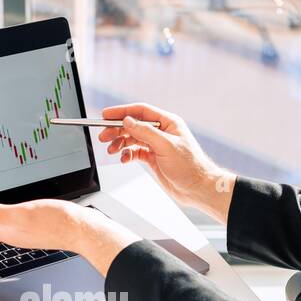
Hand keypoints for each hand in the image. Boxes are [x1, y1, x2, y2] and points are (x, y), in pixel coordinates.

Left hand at [0, 200, 138, 276]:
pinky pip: (13, 226)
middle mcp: (15, 234)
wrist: (82, 230)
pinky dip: (4, 222)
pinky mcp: (37, 229)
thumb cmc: (57, 222)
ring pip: (0, 229)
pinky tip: (9, 219)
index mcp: (8, 231)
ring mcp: (26, 233)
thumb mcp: (22, 214)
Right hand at [98, 103, 234, 221]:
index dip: (122, 112)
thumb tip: (128, 121)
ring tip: (111, 150)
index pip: (140, 111)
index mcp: (167, 123)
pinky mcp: (153, 158)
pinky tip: (123, 159)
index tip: (106, 115)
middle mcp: (161, 132)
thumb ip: (146, 132)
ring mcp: (157, 145)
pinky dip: (127, 155)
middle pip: (133, 125)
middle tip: (103, 136)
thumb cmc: (190, 166)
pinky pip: (135, 152)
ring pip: (132, 139)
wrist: (197, 188)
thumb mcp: (166, 146)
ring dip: (120, 143)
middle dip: (117, 129)